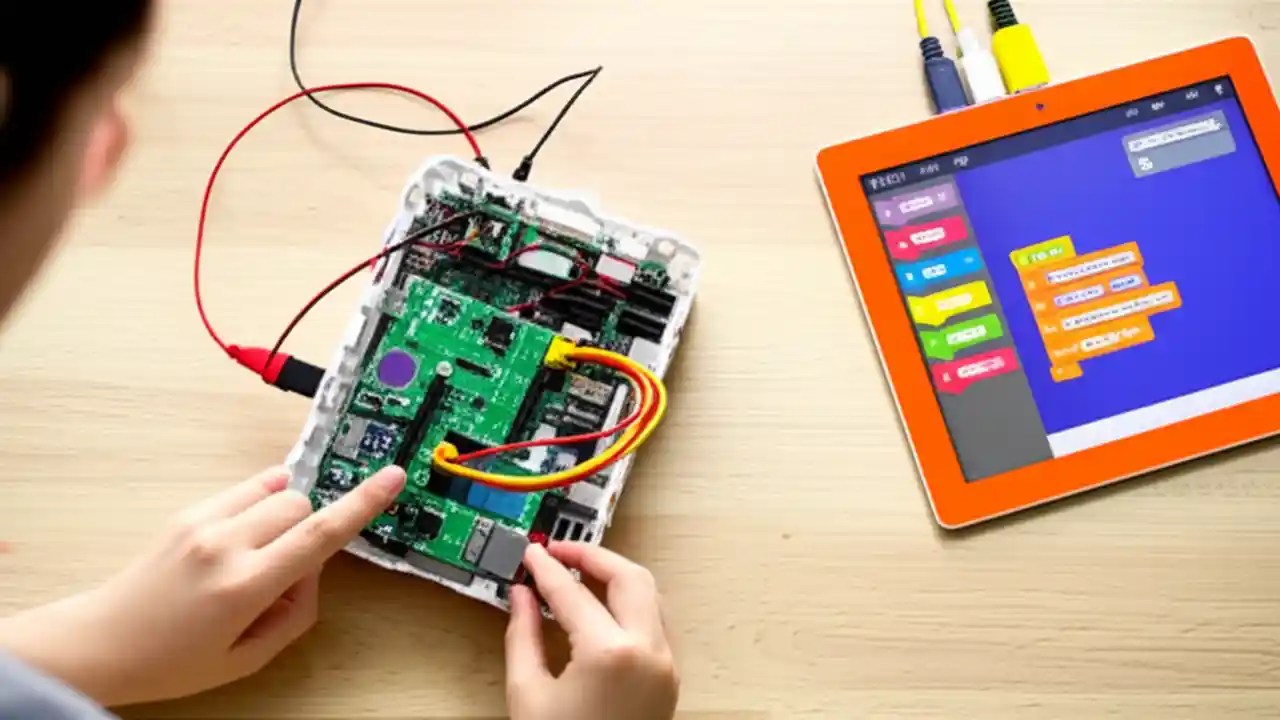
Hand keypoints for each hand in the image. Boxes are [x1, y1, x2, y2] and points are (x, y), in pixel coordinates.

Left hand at [0, 465, 404, 706]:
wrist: (101, 643)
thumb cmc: (174, 662)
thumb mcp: (249, 657)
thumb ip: (296, 611)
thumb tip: (314, 567)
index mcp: (245, 586)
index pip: (319, 535)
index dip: (362, 503)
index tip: (392, 477)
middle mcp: (225, 545)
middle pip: (301, 506)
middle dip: (308, 530)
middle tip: (284, 570)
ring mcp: (203, 522)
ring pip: (277, 491)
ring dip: (283, 517)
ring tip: (258, 553)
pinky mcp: (187, 511)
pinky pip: (246, 489)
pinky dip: (259, 504)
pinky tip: (243, 535)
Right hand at [505, 542, 677, 719]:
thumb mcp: (528, 695)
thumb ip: (523, 637)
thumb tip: (521, 595)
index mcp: (608, 653)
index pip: (572, 593)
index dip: (546, 568)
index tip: (532, 553)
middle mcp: (647, 651)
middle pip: (628, 577)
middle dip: (592, 556)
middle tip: (559, 552)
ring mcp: (665, 665)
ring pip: (650, 595)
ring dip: (617, 576)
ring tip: (580, 572)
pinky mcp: (669, 678)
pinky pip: (655, 623)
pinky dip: (632, 604)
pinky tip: (604, 605)